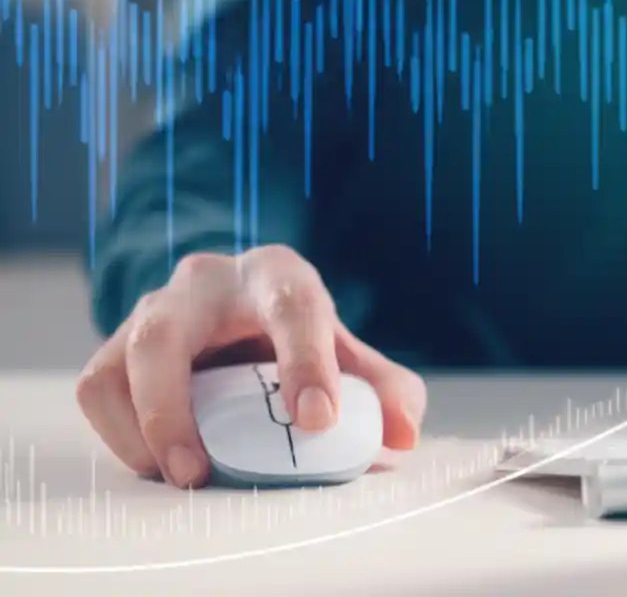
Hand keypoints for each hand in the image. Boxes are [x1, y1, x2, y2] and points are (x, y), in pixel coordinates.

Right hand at [76, 245, 427, 487]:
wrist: (250, 316)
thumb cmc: (303, 339)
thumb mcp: (352, 358)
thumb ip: (385, 392)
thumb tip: (402, 435)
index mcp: (277, 276)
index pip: (293, 308)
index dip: (306, 364)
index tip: (318, 421)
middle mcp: (207, 282)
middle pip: (167, 331)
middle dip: (174, 407)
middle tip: (199, 472)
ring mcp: (155, 309)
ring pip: (121, 359)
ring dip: (140, 427)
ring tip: (181, 475)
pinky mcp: (120, 344)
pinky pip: (98, 387)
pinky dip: (121, 434)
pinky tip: (161, 462)